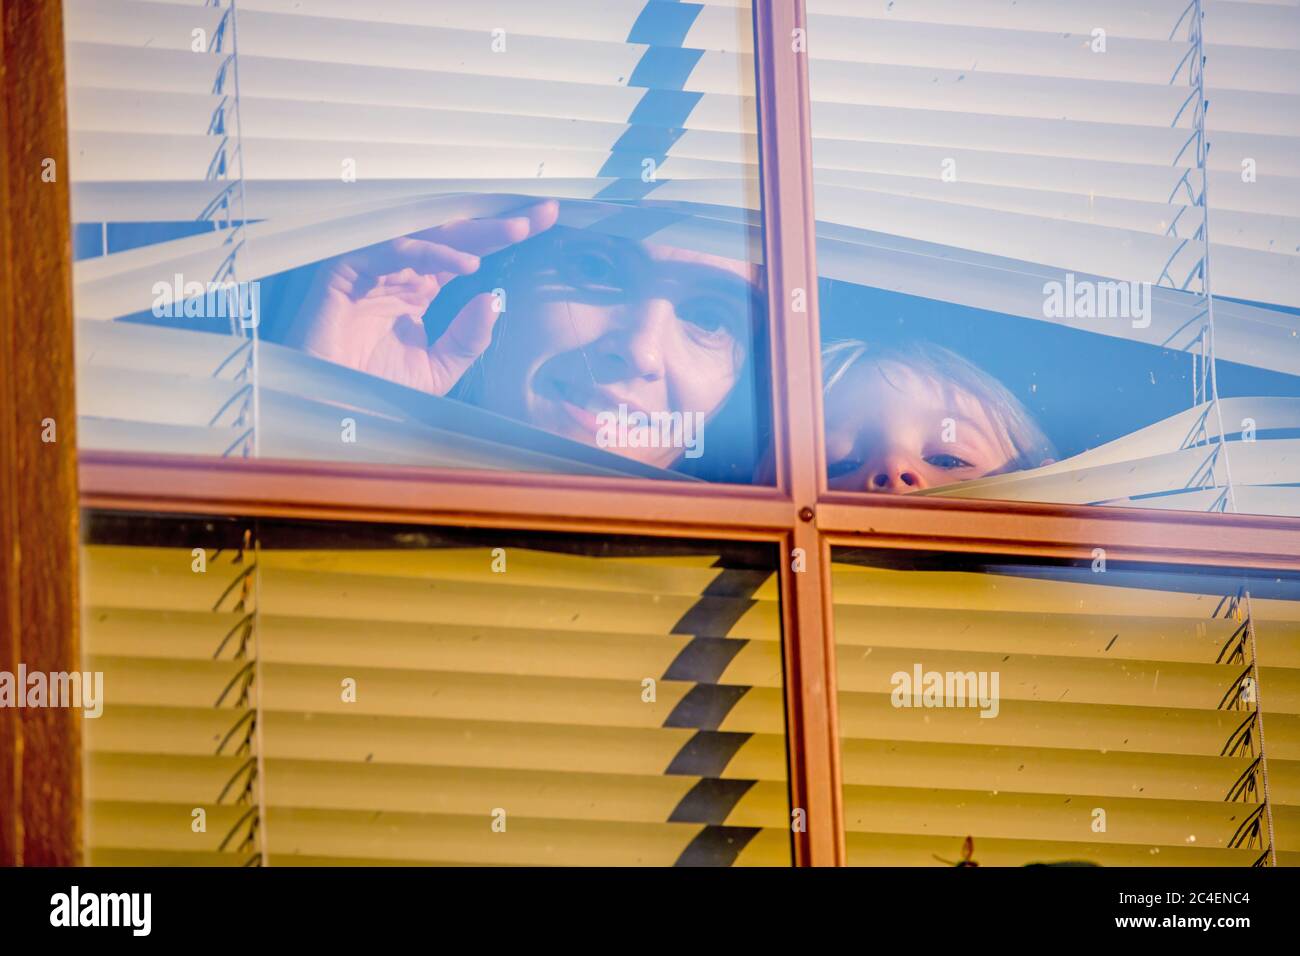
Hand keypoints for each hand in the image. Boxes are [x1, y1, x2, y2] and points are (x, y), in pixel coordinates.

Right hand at [284, 200, 558, 393]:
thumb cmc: (375, 389)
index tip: (548, 219)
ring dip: (472, 231)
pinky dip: (428, 253)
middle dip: (497, 221)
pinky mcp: (346, 270)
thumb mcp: (438, 370)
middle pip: (453, 234)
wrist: (330, 407)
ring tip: (515, 232)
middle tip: (541, 213)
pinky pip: (391, 250)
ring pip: (426, 233)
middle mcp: (399, 270)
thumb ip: (468, 339)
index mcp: (420, 286)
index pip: (467, 251)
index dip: (503, 234)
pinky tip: (466, 266)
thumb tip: (494, 299)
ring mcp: (373, 267)